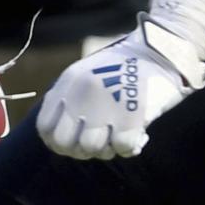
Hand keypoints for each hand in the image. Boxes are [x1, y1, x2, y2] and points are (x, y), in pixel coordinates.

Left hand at [37, 18, 204, 160]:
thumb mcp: (85, 74)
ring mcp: (105, 106)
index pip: (45, 127)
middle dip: (78, 151)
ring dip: (106, 150)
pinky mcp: (131, 116)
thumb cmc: (122, 68)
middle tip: (96, 144)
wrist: (159, 53)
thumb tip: (59, 134)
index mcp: (69, 84)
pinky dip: (128, 148)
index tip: (72, 143)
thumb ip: (69, 99)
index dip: (56, 142)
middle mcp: (83, 95)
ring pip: (91, 148)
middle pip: (64, 143)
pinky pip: (121, 148)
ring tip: (117, 139)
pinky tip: (137, 136)